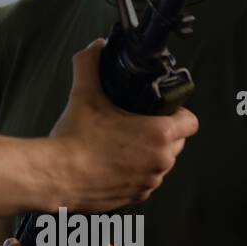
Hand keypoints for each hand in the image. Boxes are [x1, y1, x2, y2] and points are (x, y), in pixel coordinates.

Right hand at [44, 38, 196, 211]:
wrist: (56, 176)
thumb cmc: (74, 140)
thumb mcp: (84, 94)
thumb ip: (90, 64)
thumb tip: (96, 47)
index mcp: (159, 134)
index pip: (190, 122)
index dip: (177, 113)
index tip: (159, 110)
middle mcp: (161, 160)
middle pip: (176, 143)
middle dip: (159, 134)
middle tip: (133, 124)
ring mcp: (149, 182)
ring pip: (159, 163)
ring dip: (146, 155)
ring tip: (119, 146)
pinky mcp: (136, 198)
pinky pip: (144, 182)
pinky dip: (133, 174)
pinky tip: (110, 165)